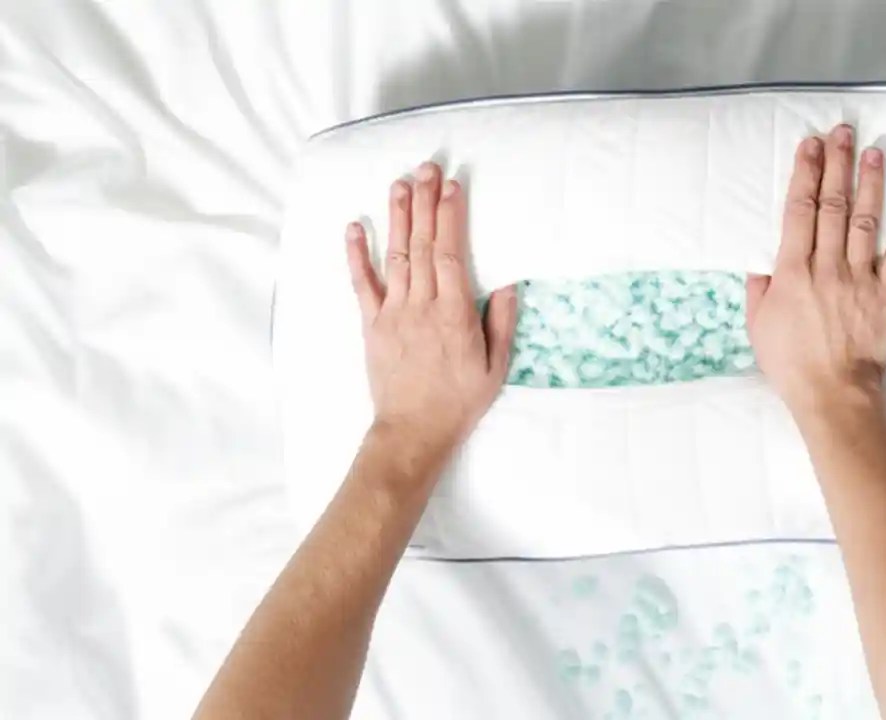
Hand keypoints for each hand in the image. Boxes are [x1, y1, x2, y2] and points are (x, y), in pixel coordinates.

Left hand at [345, 161, 516, 448]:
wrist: (413, 432)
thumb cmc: (459, 402)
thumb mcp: (495, 367)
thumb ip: (501, 324)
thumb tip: (506, 285)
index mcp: (454, 314)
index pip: (450, 253)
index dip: (449, 217)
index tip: (452, 187)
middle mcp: (421, 306)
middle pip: (421, 245)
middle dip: (424, 203)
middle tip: (427, 167)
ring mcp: (393, 313)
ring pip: (394, 256)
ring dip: (396, 217)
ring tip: (400, 183)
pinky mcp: (372, 325)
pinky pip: (362, 285)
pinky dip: (356, 255)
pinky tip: (355, 226)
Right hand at [746, 124, 885, 422]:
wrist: (833, 394)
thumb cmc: (791, 365)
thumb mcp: (758, 327)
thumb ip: (759, 291)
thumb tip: (761, 266)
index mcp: (792, 272)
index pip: (798, 210)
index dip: (804, 173)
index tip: (809, 145)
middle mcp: (826, 266)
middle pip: (832, 204)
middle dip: (836, 165)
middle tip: (841, 132)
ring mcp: (859, 277)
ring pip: (865, 219)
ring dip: (870, 182)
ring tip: (874, 150)